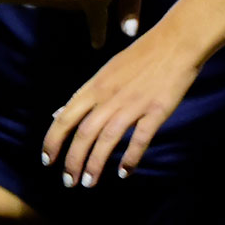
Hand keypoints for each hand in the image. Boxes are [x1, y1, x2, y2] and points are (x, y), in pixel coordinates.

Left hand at [41, 27, 201, 186]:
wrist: (177, 41)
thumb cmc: (142, 55)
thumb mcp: (107, 70)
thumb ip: (84, 94)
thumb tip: (59, 114)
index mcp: (96, 86)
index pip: (66, 118)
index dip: (53, 141)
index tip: (47, 161)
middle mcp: (111, 96)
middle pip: (84, 133)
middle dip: (73, 161)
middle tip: (68, 182)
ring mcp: (134, 104)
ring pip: (107, 139)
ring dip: (95, 164)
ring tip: (88, 183)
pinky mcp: (157, 110)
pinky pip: (140, 139)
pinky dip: (130, 158)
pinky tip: (124, 173)